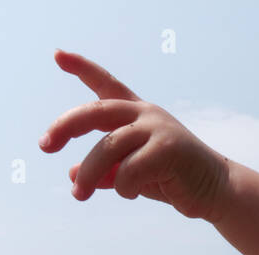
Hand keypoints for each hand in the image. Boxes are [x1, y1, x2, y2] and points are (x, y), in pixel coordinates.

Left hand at [39, 50, 230, 221]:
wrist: (214, 191)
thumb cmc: (172, 179)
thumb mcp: (133, 173)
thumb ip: (105, 170)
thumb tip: (73, 175)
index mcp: (137, 112)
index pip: (106, 83)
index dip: (81, 68)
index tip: (57, 55)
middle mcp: (145, 114)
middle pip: (94, 111)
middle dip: (65, 127)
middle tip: (44, 145)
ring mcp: (157, 129)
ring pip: (106, 149)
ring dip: (87, 174)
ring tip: (79, 194)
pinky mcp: (167, 149)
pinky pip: (127, 172)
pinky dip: (123, 188)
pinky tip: (133, 193)